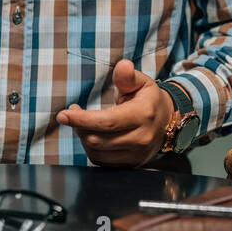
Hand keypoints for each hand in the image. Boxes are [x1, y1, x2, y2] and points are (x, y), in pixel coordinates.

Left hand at [55, 60, 174, 167]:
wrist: (169, 122)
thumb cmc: (149, 99)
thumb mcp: (141, 82)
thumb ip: (127, 76)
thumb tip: (123, 66)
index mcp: (143, 115)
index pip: (106, 122)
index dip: (81, 119)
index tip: (62, 114)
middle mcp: (141, 138)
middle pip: (97, 139)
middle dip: (78, 126)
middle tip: (72, 113)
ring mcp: (137, 154)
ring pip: (97, 153)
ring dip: (83, 138)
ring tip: (82, 123)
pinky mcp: (132, 164)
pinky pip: (102, 161)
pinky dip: (91, 149)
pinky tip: (91, 135)